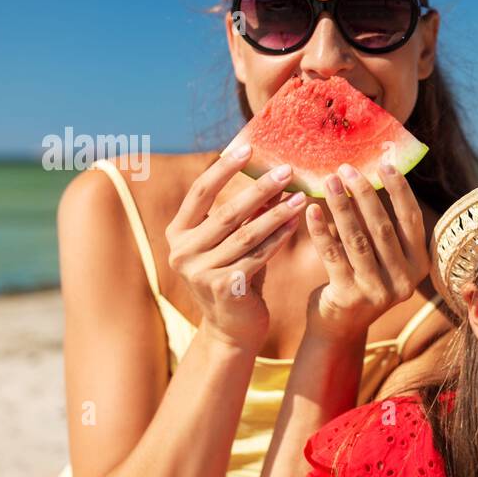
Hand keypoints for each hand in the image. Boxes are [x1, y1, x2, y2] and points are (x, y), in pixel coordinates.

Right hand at [165, 145, 301, 350]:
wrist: (232, 329)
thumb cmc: (235, 277)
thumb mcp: (233, 242)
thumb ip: (243, 215)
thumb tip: (269, 176)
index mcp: (177, 233)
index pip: (199, 192)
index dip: (223, 169)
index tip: (248, 147)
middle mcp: (182, 252)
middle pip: (227, 212)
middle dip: (260, 188)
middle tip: (287, 170)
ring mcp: (199, 272)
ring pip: (245, 234)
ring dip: (276, 213)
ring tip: (300, 195)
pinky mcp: (222, 288)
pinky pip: (257, 256)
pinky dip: (278, 238)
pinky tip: (297, 223)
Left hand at [304, 161, 429, 337]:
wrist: (341, 326)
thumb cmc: (362, 279)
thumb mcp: (384, 258)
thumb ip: (386, 229)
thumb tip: (373, 176)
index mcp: (419, 266)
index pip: (411, 220)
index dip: (400, 190)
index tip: (385, 164)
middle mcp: (404, 280)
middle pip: (383, 227)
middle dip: (364, 194)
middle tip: (346, 169)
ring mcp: (378, 291)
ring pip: (357, 239)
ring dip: (342, 206)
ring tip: (329, 181)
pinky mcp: (350, 296)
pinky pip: (333, 255)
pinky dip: (321, 230)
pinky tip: (310, 210)